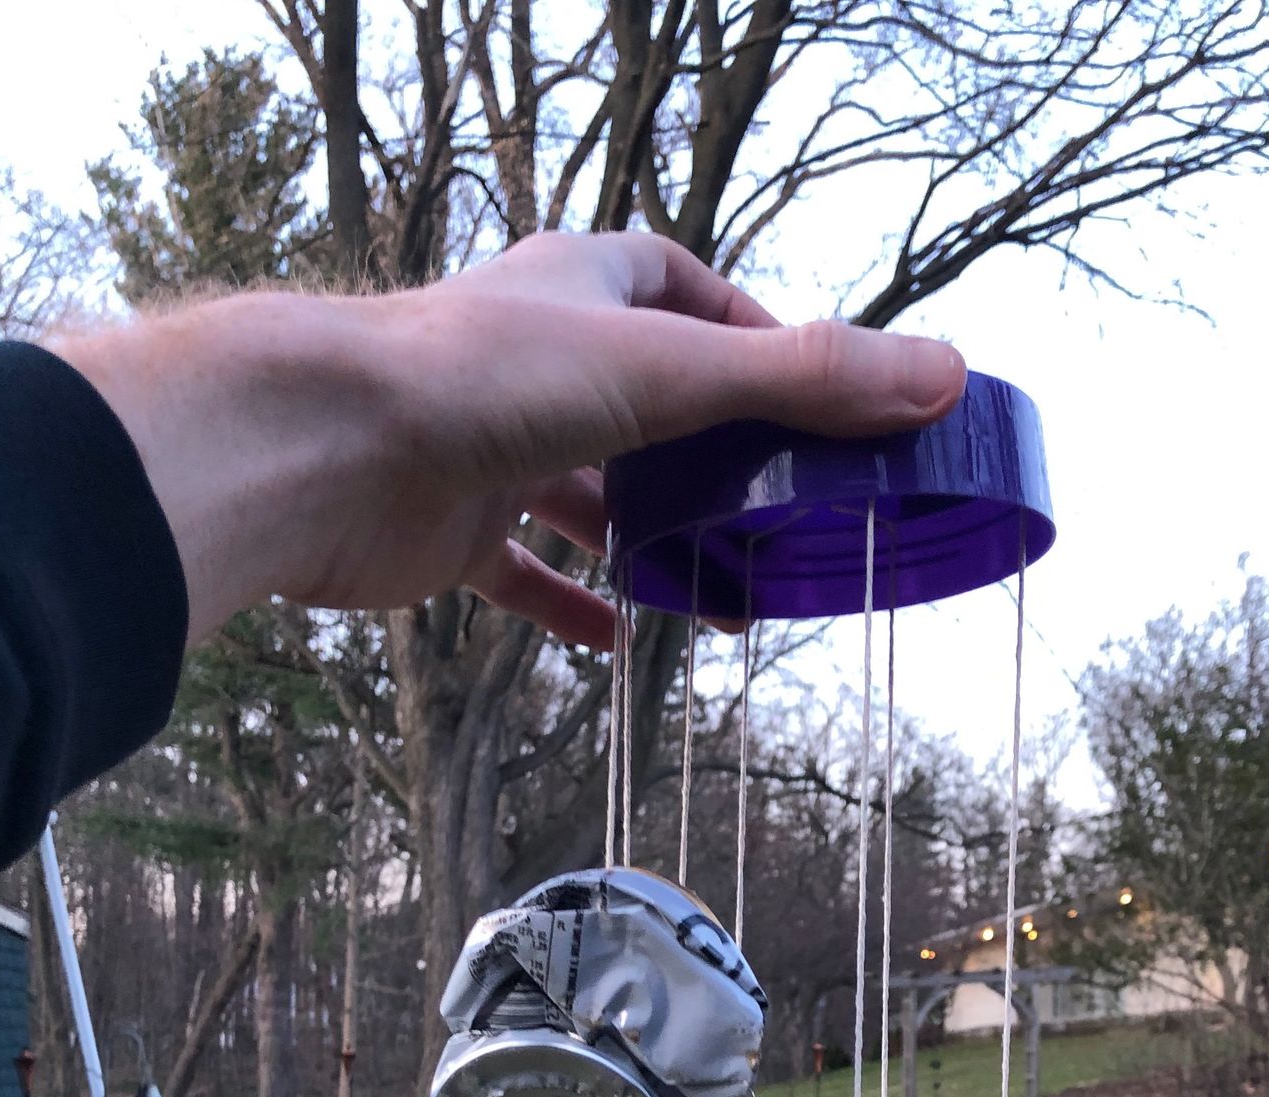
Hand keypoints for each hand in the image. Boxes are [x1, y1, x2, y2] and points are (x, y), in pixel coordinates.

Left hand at [53, 231, 965, 646]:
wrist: (325, 449)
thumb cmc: (484, 381)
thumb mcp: (673, 373)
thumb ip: (805, 382)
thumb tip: (943, 377)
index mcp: (583, 288)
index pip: (678, 283)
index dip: (741, 327)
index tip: (800, 391)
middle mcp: (535, 358)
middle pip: (643, 401)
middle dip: (712, 459)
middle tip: (784, 518)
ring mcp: (489, 446)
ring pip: (588, 494)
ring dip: (653, 543)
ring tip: (728, 601)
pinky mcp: (448, 528)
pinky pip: (520, 572)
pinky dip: (569, 604)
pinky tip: (614, 642)